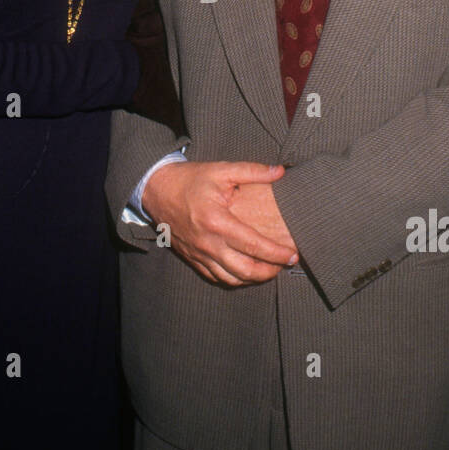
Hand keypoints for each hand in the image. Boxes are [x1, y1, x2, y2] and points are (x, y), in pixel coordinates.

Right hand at [142, 160, 297, 287]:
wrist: (156, 190)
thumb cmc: (190, 179)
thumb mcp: (221, 170)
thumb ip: (252, 171)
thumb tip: (280, 172)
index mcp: (217, 222)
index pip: (254, 245)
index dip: (277, 253)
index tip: (293, 254)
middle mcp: (208, 243)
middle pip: (245, 270)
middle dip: (270, 272)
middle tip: (285, 264)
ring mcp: (199, 254)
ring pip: (231, 279)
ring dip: (254, 278)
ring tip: (270, 270)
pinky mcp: (192, 259)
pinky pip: (216, 277)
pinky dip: (235, 279)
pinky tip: (246, 272)